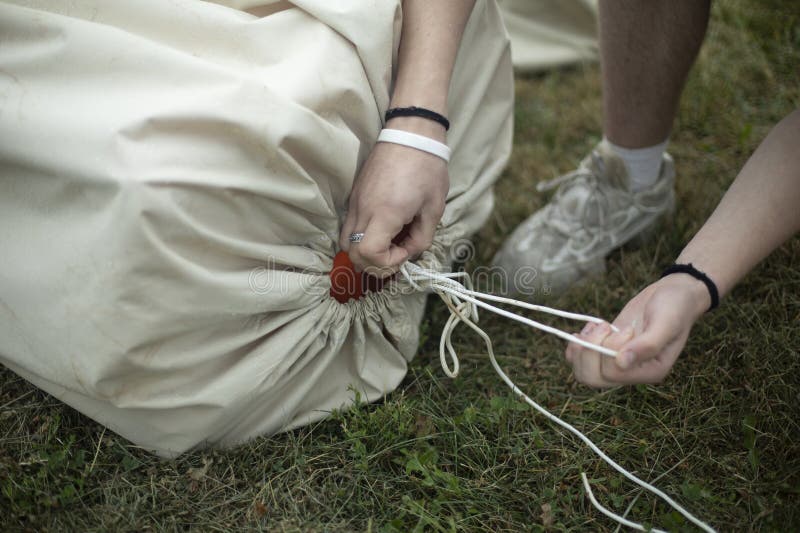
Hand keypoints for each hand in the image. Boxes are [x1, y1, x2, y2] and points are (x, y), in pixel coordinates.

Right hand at [339, 124, 447, 276]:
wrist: (410, 134)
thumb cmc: (427, 168)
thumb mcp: (434, 208)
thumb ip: (422, 238)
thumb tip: (410, 252)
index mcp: (385, 214)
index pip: (368, 254)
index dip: (386, 263)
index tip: (404, 252)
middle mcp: (364, 210)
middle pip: (352, 253)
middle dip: (374, 263)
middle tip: (396, 254)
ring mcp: (355, 202)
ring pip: (345, 241)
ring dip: (365, 251)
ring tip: (388, 243)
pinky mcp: (354, 195)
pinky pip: (349, 226)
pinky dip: (362, 236)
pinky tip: (383, 228)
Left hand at [565, 274, 709, 386]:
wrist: (672, 294)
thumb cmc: (675, 307)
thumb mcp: (666, 322)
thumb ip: (647, 344)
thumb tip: (621, 363)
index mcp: (650, 371)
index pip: (613, 374)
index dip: (610, 350)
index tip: (627, 329)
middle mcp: (632, 371)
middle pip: (592, 378)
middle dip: (589, 351)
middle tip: (604, 326)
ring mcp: (617, 362)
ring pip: (583, 370)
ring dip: (582, 346)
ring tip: (597, 326)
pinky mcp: (607, 349)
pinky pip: (581, 358)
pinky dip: (578, 342)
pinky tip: (590, 326)